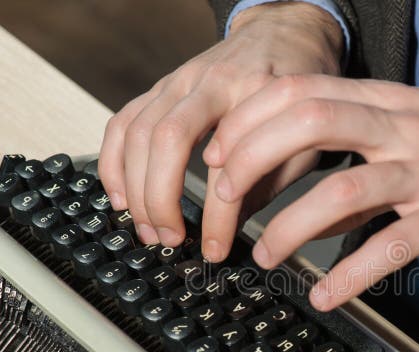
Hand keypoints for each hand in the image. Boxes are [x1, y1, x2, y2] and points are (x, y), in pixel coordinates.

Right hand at [98, 2, 342, 250]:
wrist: (285, 33)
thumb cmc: (298, 87)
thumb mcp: (304, 136)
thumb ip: (271, 179)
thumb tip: (234, 230)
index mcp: (255, 95)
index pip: (227, 165)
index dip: (218, 218)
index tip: (214, 250)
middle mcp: (210, 83)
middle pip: (167, 140)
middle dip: (161, 199)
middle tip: (170, 239)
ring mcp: (179, 82)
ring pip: (138, 132)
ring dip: (136, 189)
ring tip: (148, 229)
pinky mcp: (160, 88)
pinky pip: (122, 122)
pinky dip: (114, 163)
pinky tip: (121, 197)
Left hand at [204, 75, 418, 310]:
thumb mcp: (418, 122)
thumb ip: (361, 142)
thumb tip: (304, 178)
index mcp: (388, 102)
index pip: (302, 92)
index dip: (250, 120)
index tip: (221, 154)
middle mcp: (402, 129)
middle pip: (310, 123)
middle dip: (252, 159)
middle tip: (223, 199)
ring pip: (343, 189)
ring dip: (291, 226)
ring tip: (264, 256)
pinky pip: (393, 246)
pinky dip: (353, 274)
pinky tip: (327, 294)